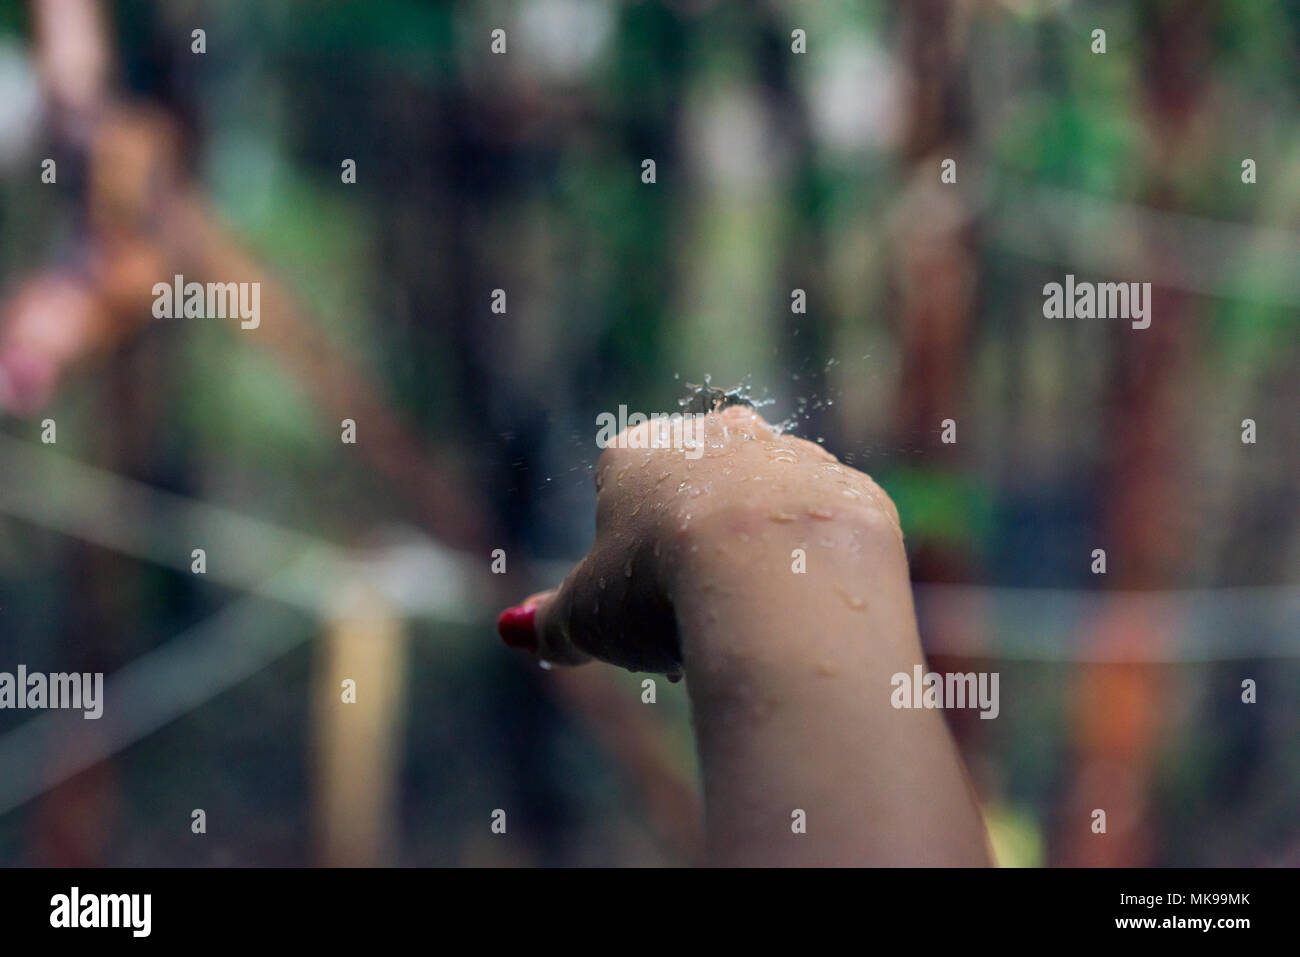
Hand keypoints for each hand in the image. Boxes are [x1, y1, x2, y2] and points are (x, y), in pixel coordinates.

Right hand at [499, 404, 901, 675]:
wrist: (774, 574)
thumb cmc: (660, 588)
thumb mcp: (587, 617)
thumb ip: (551, 622)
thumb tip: (513, 632)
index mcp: (641, 450)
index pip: (622, 490)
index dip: (625, 556)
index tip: (636, 609)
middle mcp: (718, 435)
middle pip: (698, 494)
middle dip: (693, 551)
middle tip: (691, 621)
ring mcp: (790, 455)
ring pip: (766, 511)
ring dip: (758, 559)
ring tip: (751, 625)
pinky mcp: (849, 488)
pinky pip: (825, 534)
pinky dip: (814, 569)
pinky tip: (804, 610)